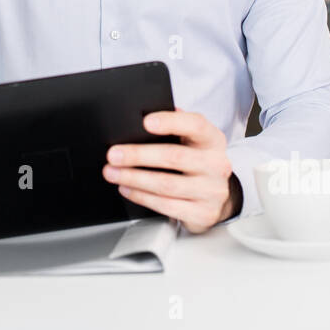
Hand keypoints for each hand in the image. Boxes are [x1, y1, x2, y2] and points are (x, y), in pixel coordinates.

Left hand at [102, 109, 238, 233]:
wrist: (215, 197)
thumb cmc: (196, 161)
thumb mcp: (191, 141)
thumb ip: (174, 126)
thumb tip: (142, 116)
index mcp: (212, 140)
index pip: (195, 125)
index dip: (171, 122)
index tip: (145, 122)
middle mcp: (216, 164)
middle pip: (174, 156)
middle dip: (138, 155)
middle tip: (114, 155)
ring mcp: (212, 191)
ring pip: (166, 184)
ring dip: (134, 178)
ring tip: (113, 173)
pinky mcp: (203, 213)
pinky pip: (166, 206)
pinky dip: (142, 197)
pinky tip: (127, 188)